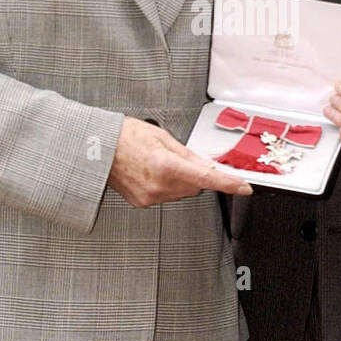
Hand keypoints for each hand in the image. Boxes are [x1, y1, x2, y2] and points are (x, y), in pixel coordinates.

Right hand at [107, 117, 251, 207]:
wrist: (97, 149)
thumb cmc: (124, 137)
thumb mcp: (162, 137)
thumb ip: (190, 155)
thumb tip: (209, 166)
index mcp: (165, 165)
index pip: (206, 178)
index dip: (229, 183)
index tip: (244, 187)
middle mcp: (158, 186)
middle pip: (196, 186)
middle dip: (194, 174)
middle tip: (178, 159)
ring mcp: (149, 197)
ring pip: (183, 192)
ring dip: (180, 181)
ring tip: (158, 163)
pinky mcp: (142, 203)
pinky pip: (166, 196)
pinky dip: (166, 186)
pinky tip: (150, 173)